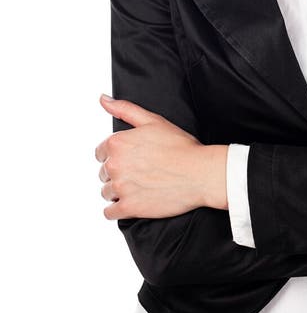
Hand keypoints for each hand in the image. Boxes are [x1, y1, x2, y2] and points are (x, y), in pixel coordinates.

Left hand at [95, 94, 228, 219]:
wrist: (199, 172)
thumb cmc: (180, 146)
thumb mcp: (153, 120)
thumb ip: (125, 109)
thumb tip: (103, 99)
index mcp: (118, 143)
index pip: (101, 152)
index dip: (116, 154)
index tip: (131, 158)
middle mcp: (115, 165)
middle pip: (103, 173)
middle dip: (117, 172)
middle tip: (139, 171)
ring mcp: (121, 188)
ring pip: (106, 192)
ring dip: (118, 191)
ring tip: (138, 186)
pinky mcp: (130, 208)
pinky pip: (110, 213)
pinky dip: (117, 209)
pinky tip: (131, 202)